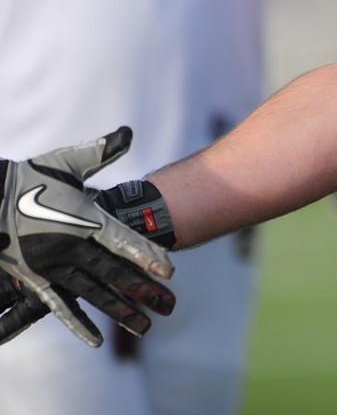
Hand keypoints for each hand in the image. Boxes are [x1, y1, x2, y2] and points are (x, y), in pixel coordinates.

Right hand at [0, 128, 175, 346]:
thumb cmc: (29, 178)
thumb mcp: (66, 161)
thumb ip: (101, 151)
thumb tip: (128, 133)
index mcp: (84, 220)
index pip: (123, 241)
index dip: (147, 255)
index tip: (170, 270)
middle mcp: (71, 248)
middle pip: (114, 272)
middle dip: (143, 289)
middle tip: (169, 306)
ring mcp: (53, 267)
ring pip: (93, 293)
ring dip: (120, 310)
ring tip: (145, 326)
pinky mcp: (36, 280)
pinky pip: (59, 307)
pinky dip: (77, 324)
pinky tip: (95, 340)